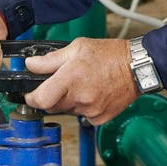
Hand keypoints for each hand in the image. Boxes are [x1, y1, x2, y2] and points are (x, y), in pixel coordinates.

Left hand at [24, 37, 138, 124]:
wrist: (136, 67)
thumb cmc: (109, 54)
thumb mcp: (78, 47)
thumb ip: (51, 59)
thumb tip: (30, 64)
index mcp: (71, 77)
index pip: (40, 99)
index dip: (31, 97)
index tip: (31, 93)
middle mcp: (80, 97)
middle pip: (52, 106)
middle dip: (52, 96)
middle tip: (63, 82)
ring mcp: (90, 110)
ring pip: (67, 111)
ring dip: (68, 101)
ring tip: (83, 84)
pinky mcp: (99, 118)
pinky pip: (82, 116)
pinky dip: (83, 107)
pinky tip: (93, 93)